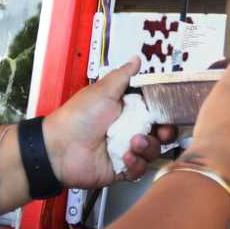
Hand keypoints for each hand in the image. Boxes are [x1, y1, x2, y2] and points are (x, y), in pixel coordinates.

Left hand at [42, 58, 170, 189]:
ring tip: (134, 142)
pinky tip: (124, 156)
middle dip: (164, 133)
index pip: (155, 111)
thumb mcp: (103, 90)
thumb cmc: (77, 117)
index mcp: (126, 110)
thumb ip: (124, 75)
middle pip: (160, 133)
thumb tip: (136, 60)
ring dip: (147, 147)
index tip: (170, 112)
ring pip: (152, 151)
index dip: (165, 113)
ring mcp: (125, 150)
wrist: (59, 148)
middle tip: (162, 131)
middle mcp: (128, 130)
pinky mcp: (121, 169)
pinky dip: (135, 163)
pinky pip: (139, 169)